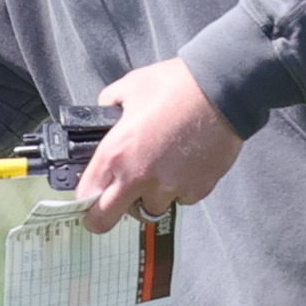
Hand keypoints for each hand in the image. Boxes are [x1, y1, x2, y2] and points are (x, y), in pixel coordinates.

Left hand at [77, 57, 243, 232]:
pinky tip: (182, 166)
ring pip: (149, 209)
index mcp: (116, 153)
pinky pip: (180, 199)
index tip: (88, 197)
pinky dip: (178, 189)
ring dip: (148, 197)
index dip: (84, 198)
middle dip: (103, 217)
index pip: (86, 195)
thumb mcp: (128, 87)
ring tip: (156, 172)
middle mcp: (140, 177)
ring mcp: (169, 187)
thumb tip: (105, 113)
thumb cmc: (176, 86)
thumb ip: (109, 106)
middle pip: (107, 219)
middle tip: (110, 205)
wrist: (221, 90)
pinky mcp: (196, 190)